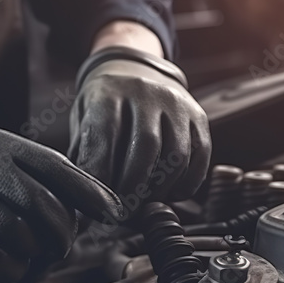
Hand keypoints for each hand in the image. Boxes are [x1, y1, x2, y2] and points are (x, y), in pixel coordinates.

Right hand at [0, 121, 122, 282]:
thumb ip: (31, 168)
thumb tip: (88, 205)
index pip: (58, 170)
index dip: (92, 194)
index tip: (113, 213)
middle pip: (48, 214)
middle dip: (62, 236)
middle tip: (58, 243)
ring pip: (25, 245)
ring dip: (34, 256)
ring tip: (24, 251)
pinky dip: (8, 271)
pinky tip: (0, 261)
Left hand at [68, 47, 210, 211]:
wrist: (134, 69)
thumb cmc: (103, 103)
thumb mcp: (84, 119)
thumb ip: (85, 155)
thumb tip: (84, 201)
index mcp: (109, 93)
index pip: (106, 137)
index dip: (101, 177)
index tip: (96, 205)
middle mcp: (146, 93)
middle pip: (146, 148)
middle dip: (133, 189)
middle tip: (122, 213)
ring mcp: (177, 103)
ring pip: (176, 155)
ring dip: (160, 190)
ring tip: (143, 204)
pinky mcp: (199, 117)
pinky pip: (199, 157)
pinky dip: (185, 183)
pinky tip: (168, 193)